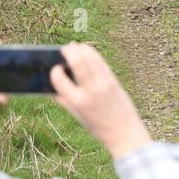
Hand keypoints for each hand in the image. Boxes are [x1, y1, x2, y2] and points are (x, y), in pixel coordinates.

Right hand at [49, 43, 151, 159]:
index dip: (55, 72)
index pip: (59, 80)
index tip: (55, 68)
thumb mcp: (79, 117)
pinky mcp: (113, 81)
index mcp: (76, 102)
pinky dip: (93, 54)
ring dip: (82, 49)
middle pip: (77, 63)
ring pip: (90, 59)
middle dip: (69, 53)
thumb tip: (54, 90)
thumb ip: (66, 102)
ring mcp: (103, 84)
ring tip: (76, 46)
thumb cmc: (99, 127)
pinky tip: (88, 51)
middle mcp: (89, 91)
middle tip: (65, 48)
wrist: (123, 132)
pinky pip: (101, 63)